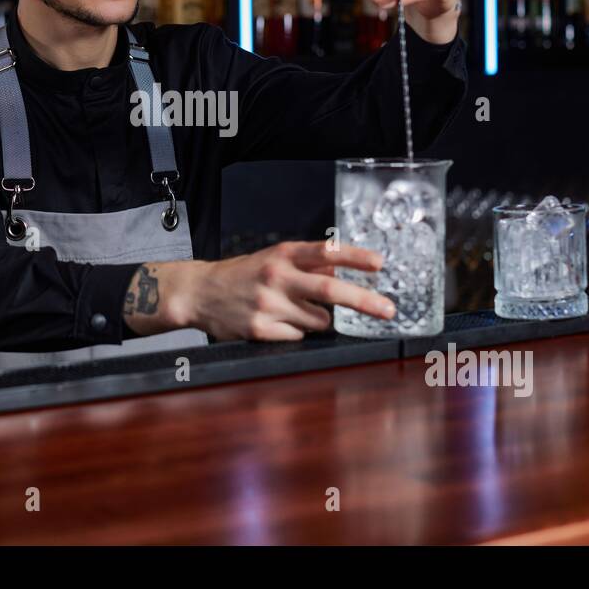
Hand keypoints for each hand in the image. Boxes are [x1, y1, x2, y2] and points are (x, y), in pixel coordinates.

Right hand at [124, 241, 395, 341]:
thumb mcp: (274, 258)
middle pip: (329, 289)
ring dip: (319, 320)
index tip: (380, 263)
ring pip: (318, 320)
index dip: (355, 257)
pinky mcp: (261, 329)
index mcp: (283, 254)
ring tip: (296, 311)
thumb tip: (345, 268)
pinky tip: (277, 323)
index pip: (326, 252)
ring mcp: (268, 304)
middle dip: (364, 300)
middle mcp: (277, 276)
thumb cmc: (243, 274)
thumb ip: (309, 263)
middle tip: (388, 310)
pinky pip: (298, 336)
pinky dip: (296, 332)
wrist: (201, 293)